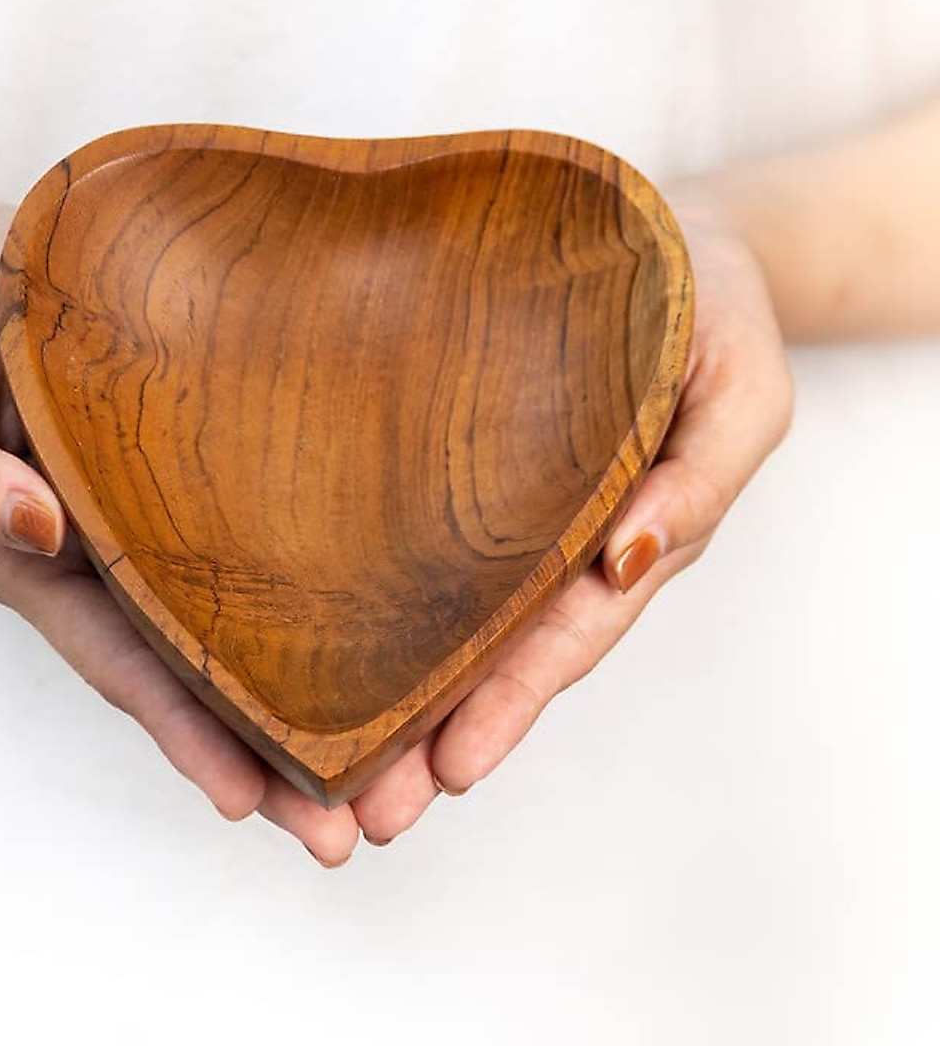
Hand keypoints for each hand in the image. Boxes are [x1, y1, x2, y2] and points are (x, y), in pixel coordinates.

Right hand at [0, 219, 362, 865]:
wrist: (0, 272)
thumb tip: (31, 530)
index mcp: (49, 560)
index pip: (124, 661)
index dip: (183, 731)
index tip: (250, 801)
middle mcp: (117, 565)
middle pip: (196, 675)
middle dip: (266, 758)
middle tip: (347, 835)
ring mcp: (168, 535)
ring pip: (242, 634)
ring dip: (308, 709)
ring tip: (393, 780)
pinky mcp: (209, 492)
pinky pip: (263, 561)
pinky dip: (313, 614)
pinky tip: (385, 647)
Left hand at [346, 190, 794, 846]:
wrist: (668, 246)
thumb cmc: (711, 312)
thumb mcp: (742, 391)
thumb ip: (702, 477)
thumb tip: (633, 559)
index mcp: (624, 531)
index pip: (561, 635)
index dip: (508, 704)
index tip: (448, 772)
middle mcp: (557, 539)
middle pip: (492, 654)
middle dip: (433, 737)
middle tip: (362, 815)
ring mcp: (508, 511)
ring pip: (446, 615)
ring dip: (396, 696)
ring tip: (325, 772)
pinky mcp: (463, 468)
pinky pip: (419, 542)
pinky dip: (378, 600)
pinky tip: (320, 641)